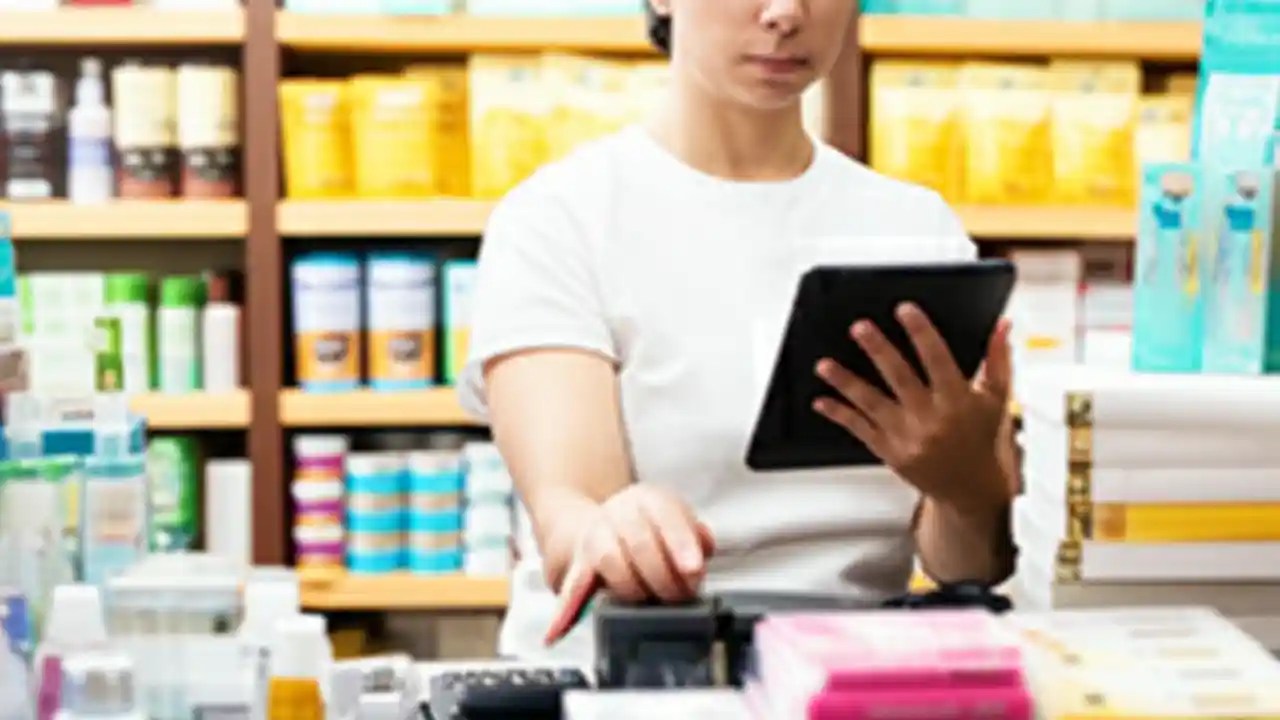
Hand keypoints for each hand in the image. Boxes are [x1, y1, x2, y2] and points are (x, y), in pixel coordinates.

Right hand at [554, 485, 715, 611]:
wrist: (602, 526)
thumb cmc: (650, 531)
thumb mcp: (677, 525)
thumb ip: (695, 538)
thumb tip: (702, 549)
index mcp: (647, 499)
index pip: (665, 513)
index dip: (681, 542)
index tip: (694, 569)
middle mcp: (617, 513)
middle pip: (638, 539)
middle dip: (664, 574)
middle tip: (680, 596)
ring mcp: (594, 539)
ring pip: (608, 559)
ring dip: (633, 587)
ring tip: (648, 601)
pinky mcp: (578, 568)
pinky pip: (571, 589)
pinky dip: (565, 611)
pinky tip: (556, 633)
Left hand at [813, 303, 1012, 511]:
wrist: (970, 489)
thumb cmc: (982, 439)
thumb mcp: (997, 399)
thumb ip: (998, 359)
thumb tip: (1001, 325)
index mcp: (957, 402)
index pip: (938, 360)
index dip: (921, 333)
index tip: (905, 310)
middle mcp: (930, 419)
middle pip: (899, 378)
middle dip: (878, 350)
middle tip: (859, 327)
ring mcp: (907, 437)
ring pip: (872, 404)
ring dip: (846, 382)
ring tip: (824, 365)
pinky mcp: (890, 452)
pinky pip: (860, 429)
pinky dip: (839, 414)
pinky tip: (822, 400)